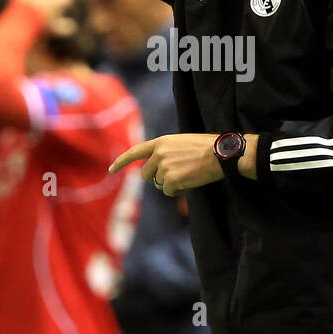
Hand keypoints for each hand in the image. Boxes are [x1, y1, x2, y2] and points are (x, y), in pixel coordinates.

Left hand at [108, 134, 223, 196]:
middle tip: (177, 174)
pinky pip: (168, 191)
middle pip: (146, 174)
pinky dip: (178, 191)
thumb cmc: (206, 148)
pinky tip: (189, 181)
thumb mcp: (181, 143)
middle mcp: (158, 153)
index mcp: (161, 142)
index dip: (122, 161)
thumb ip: (165, 152)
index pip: (135, 151)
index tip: (111, 169)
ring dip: (171, 184)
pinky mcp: (171, 179)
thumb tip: (156, 172)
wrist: (220, 153)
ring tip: (188, 174)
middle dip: (157, 178)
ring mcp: (164, 166)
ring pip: (158, 184)